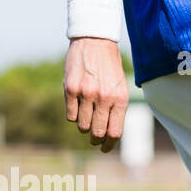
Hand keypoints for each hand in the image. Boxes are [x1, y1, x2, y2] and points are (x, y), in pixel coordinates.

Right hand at [64, 37, 128, 152]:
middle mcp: (103, 98)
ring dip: (84, 127)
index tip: (105, 148)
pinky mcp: (70, 89)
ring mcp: (86, 93)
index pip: (114, 132)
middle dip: (96, 140)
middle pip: (97, 132)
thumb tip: (110, 134)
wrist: (95, 41)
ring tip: (87, 120)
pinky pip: (70, 114)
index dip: (109, 145)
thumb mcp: (121, 87)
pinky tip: (77, 108)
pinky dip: (73, 116)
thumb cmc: (110, 67)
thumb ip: (117, 109)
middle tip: (94, 140)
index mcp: (120, 99)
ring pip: (82, 125)